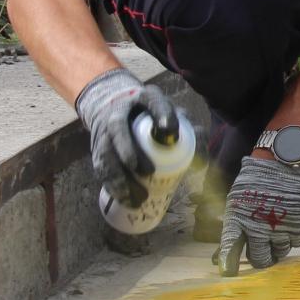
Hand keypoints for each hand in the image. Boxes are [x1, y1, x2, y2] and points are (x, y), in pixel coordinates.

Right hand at [74, 67, 178, 207]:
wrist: (111, 105)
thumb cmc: (149, 114)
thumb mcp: (170, 114)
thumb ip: (188, 129)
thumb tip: (202, 155)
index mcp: (143, 99)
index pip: (152, 101)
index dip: (161, 114)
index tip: (170, 130)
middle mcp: (118, 113)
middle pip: (119, 131)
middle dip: (131, 152)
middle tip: (149, 171)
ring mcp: (104, 132)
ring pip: (106, 154)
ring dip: (120, 177)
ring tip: (139, 197)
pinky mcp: (97, 149)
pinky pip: (101, 168)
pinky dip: (112, 186)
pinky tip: (125, 200)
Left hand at [216, 156, 299, 275]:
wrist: (281, 164)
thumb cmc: (255, 182)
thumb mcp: (236, 202)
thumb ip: (233, 228)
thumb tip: (220, 257)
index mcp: (237, 219)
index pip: (230, 248)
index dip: (228, 263)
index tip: (228, 274)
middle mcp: (257, 228)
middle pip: (259, 259)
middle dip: (260, 258)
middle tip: (261, 252)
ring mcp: (278, 228)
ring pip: (279, 252)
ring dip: (277, 247)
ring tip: (276, 234)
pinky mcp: (297, 225)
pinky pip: (295, 243)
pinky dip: (293, 237)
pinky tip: (289, 225)